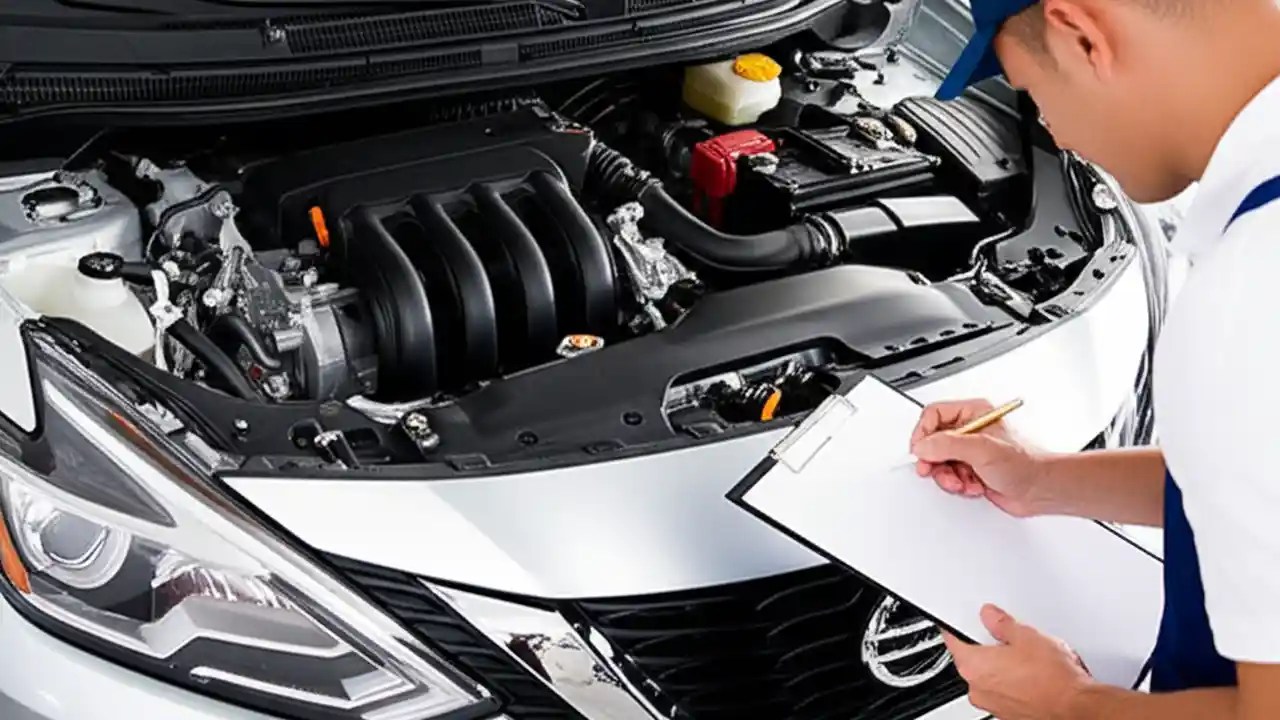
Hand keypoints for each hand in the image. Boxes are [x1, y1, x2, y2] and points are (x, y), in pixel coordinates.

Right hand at [909, 399, 1046, 516]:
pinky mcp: (971, 469)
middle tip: (936, 470)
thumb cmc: (1026, 464)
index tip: (922, 451)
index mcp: (973, 412)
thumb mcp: (983, 449)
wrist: (1041, 490)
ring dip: (947, 476)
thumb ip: (948, 444)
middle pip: (933, 441)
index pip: (934, 415)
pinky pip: (949, 475)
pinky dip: (957, 484)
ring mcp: (970, 451)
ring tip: (963, 481)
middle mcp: (970, 429)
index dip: (923, 433)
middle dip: (935, 460)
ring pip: (939, 461)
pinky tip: (973, 486)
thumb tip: (923, 446)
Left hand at [943, 605, 1092, 719]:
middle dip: (988, 646)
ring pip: (990, 676)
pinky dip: (1013, 683)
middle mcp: (976, 688)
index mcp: (972, 665)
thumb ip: (1001, 623)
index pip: (954, 638)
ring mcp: (992, 704)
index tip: (967, 620)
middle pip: (973, 658)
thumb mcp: (1026, 636)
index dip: (961, 625)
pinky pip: (1004, 691)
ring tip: (1028, 658)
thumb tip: (990, 615)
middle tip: (1010, 637)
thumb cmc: (1052, 678)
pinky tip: (1033, 675)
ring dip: (1002, 666)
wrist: (1076, 708)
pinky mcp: (1008, 713)